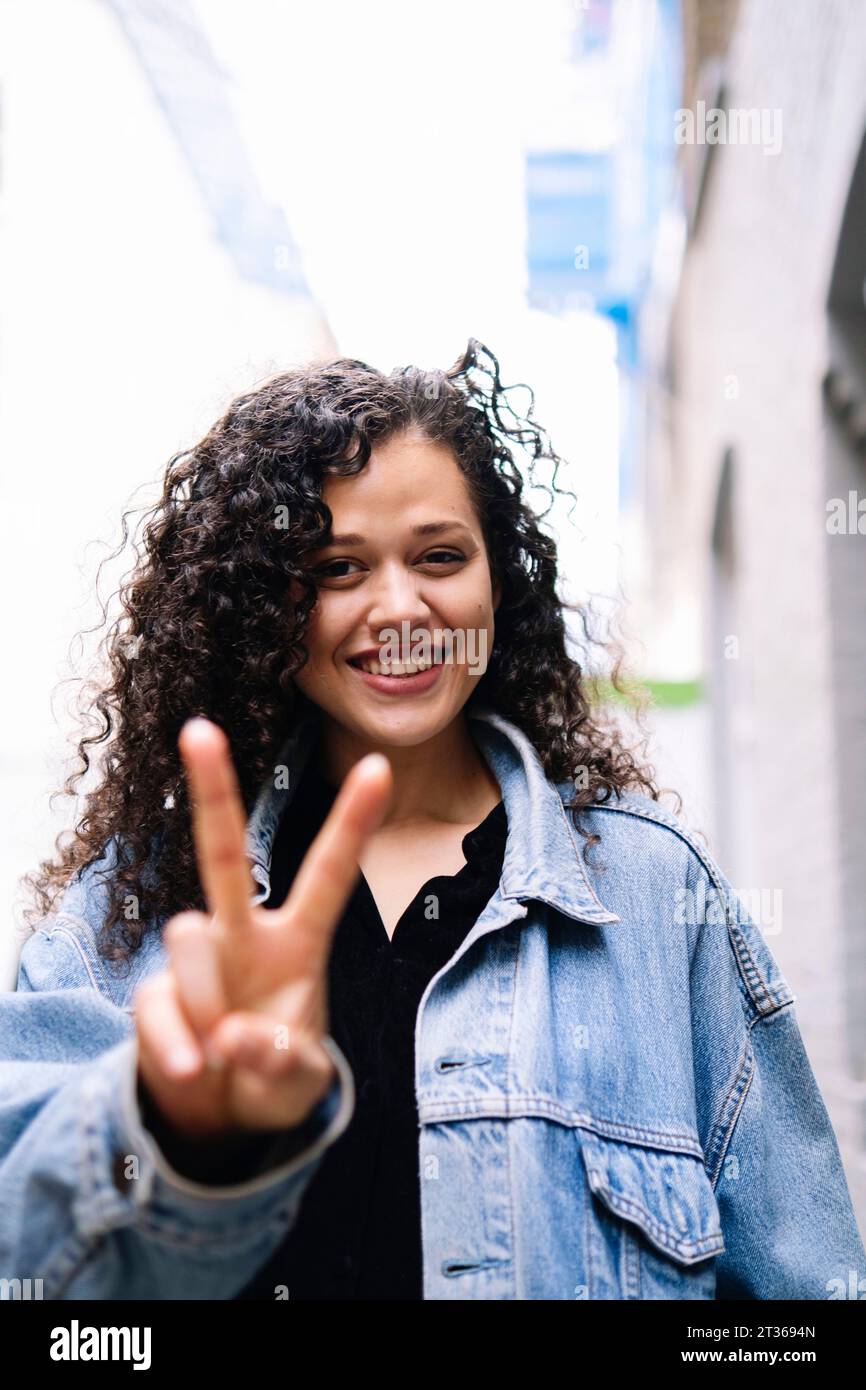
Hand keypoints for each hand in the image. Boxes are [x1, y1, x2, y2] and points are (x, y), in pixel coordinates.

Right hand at [134, 717, 391, 1138]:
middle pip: (223, 853)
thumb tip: (236, 1037)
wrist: (218, 1117)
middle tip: (198, 727)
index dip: (352, 822)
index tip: (380, 764)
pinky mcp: (153, 992)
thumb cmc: (274, 1077)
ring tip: (226, 1057)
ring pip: (190, 941)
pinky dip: (177, 1046)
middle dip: (211, 789)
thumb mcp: (298, 1082)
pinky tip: (193, 1072)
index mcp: (298, 941)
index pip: (329, 874)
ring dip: (211, 1005)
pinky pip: (158, 1004)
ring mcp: (194, 959)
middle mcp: (242, 934)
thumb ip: (282, 1061)